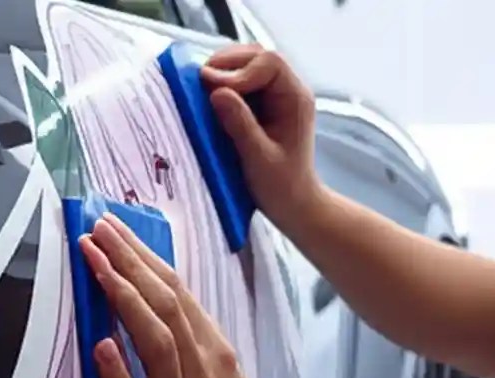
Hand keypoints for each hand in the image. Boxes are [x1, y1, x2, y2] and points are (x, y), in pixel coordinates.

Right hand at [201, 44, 323, 221]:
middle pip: (258, 56)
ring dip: (223, 71)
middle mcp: (288, 90)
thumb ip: (240, 125)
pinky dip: (223, 84)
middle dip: (227, 64)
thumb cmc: (281, 186)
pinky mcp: (262, 104)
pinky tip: (208, 95)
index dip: (238, 71)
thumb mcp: (258, 159)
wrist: (294, 204)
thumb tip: (216, 92)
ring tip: (201, 86)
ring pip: (248, 65)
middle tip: (199, 81)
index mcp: (295, 98)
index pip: (269, 64)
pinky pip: (242, 81)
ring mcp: (275, 95)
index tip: (210, 87)